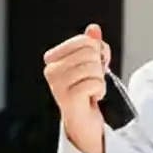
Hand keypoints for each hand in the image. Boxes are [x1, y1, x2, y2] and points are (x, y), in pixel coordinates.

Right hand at [43, 24, 111, 152]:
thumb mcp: (94, 64)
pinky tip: (91, 99)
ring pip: (93, 68)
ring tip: (91, 90)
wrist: (85, 122)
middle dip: (99, 68)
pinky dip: (100, 91)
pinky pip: (95, 83)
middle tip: (92, 82)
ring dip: (99, 81)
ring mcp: (57, 84)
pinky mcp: (68, 97)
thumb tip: (93, 29)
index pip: (85, 41)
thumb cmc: (87, 93)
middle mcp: (51, 70)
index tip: (93, 67)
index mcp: (53, 59)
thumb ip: (94, 45)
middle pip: (90, 53)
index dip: (97, 53)